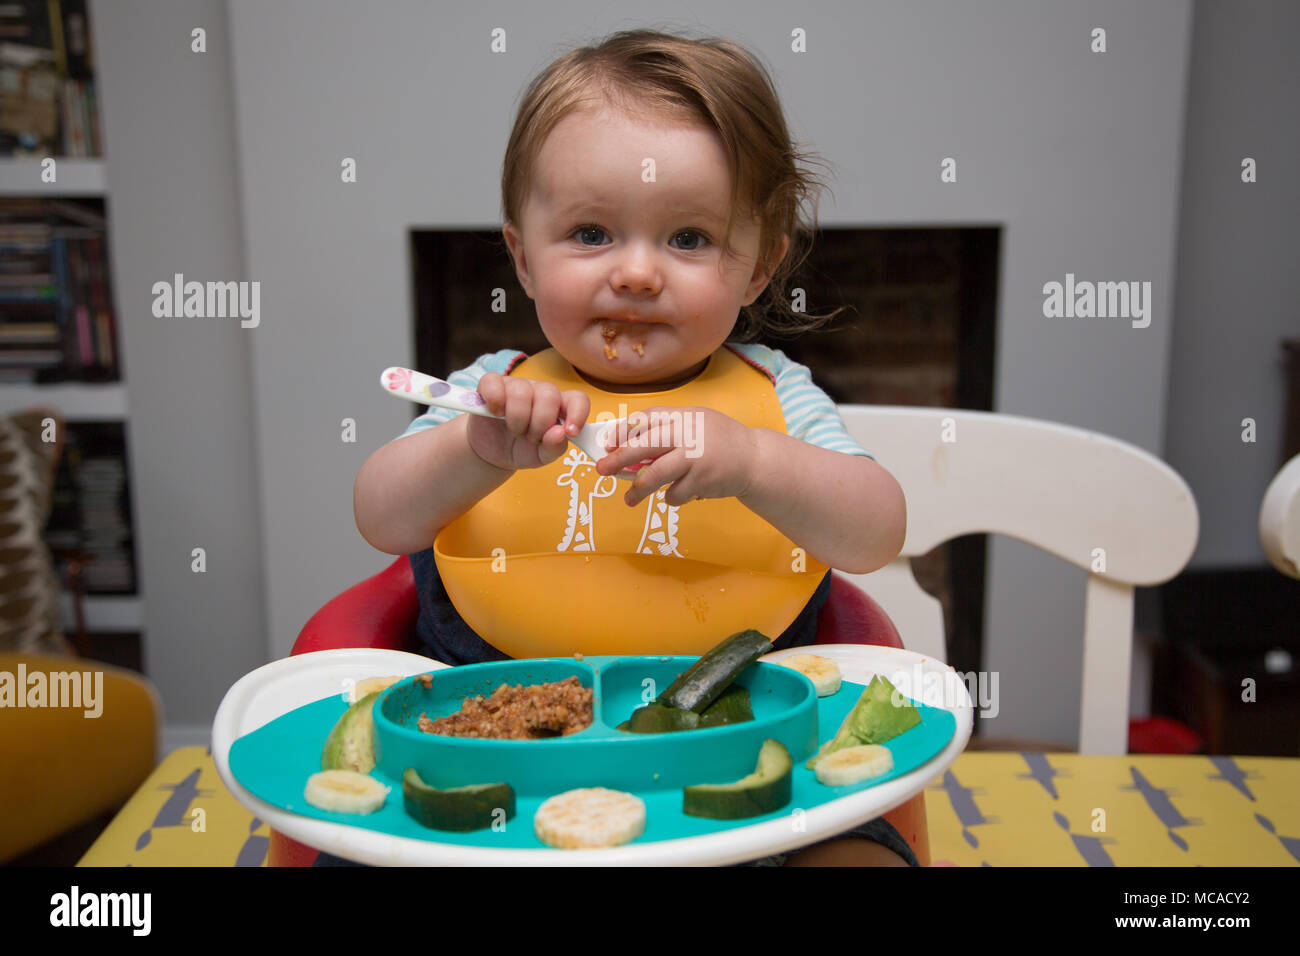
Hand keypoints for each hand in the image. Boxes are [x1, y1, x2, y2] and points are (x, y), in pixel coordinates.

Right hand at [466, 373, 590, 471]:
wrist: (493, 453)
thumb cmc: (522, 449)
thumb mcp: (541, 456)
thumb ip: (554, 447)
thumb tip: (560, 433)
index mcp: (559, 406)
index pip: (578, 399)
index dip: (578, 414)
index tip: (571, 432)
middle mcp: (539, 391)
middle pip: (549, 394)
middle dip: (540, 423)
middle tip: (531, 438)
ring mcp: (515, 385)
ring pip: (521, 391)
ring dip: (517, 418)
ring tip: (515, 430)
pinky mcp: (491, 385)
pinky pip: (492, 382)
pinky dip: (494, 400)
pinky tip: (496, 413)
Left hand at [595, 406, 760, 506]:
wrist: (754, 458)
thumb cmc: (719, 441)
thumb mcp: (696, 422)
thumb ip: (668, 430)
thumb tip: (629, 447)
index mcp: (682, 416)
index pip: (645, 420)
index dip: (622, 431)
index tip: (607, 443)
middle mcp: (686, 434)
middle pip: (643, 447)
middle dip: (618, 460)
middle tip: (602, 469)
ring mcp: (694, 457)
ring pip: (654, 476)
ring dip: (638, 490)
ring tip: (628, 499)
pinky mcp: (701, 480)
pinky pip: (674, 494)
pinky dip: (671, 497)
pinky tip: (677, 494)